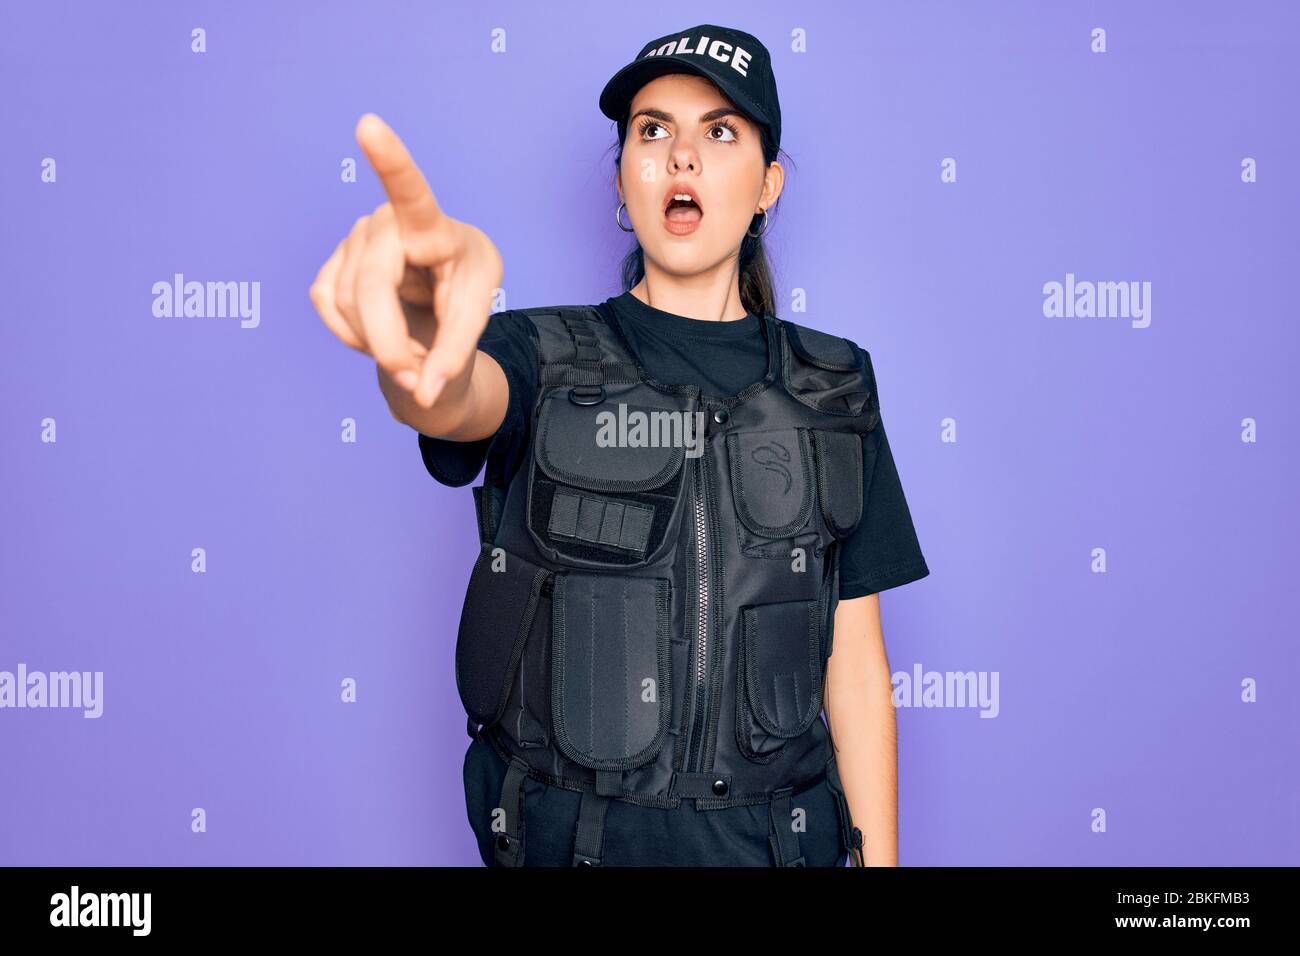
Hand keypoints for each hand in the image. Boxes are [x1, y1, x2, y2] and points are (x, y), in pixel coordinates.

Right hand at [309, 113, 503, 408]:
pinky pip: (328, 308)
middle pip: (371, 289)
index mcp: (435, 226)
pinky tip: (380, 332)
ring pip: (347, 306)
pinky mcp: (331, 264)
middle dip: (389, 344)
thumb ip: (453, 358)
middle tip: (416, 379)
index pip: (410, 190)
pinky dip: (356, 337)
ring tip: (411, 343)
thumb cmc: (464, 293)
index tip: (368, 125)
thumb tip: (423, 397)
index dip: (390, 159)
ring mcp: (354, 240)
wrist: (439, 298)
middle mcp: (388, 223)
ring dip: (379, 344)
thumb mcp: (475, 320)